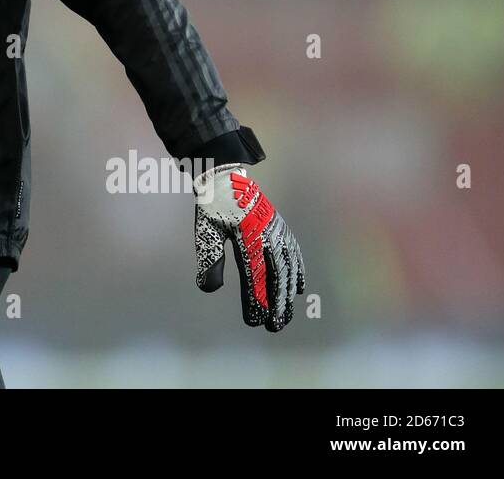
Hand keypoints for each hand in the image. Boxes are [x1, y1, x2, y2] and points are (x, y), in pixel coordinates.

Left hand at [193, 164, 305, 331]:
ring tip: (285, 315)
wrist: (225, 176)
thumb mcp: (206, 230)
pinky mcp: (281, 227)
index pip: (254, 274)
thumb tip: (209, 288)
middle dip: (276, 304)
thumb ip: (209, 258)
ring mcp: (277, 230)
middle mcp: (268, 234)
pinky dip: (297, 271)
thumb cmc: (212, 206)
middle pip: (275, 275)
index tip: (254, 321)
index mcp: (248, 234)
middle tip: (274, 327)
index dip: (256, 300)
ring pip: (287, 268)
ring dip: (287, 294)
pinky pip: (293, 253)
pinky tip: (298, 289)